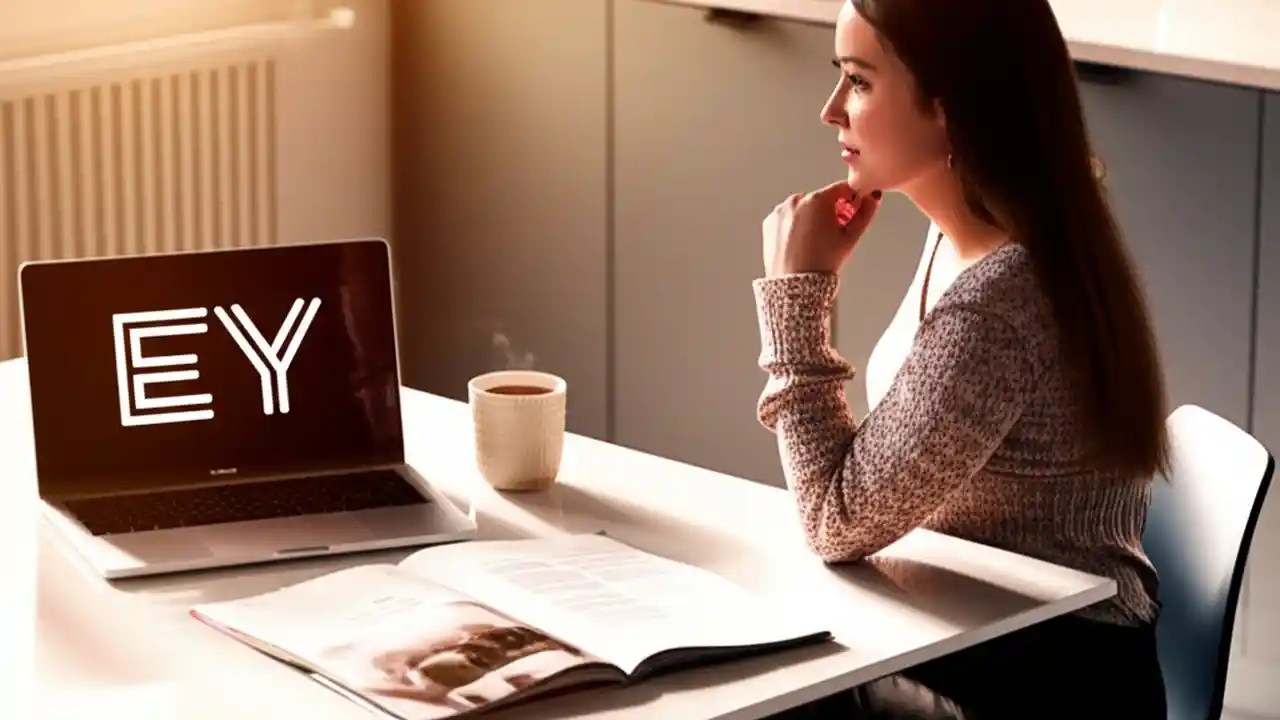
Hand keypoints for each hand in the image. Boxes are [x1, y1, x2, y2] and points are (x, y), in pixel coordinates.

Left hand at [762, 181, 880, 277]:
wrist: (796, 285)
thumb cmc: (822, 263)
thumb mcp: (850, 238)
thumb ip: (865, 213)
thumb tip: (873, 199)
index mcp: (818, 200)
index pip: (841, 188)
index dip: (850, 200)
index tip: (850, 213)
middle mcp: (796, 201)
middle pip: (820, 199)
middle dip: (828, 212)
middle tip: (830, 234)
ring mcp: (780, 211)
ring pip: (802, 208)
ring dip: (809, 218)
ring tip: (813, 241)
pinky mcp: (769, 223)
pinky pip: (786, 218)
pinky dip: (793, 226)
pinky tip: (799, 243)